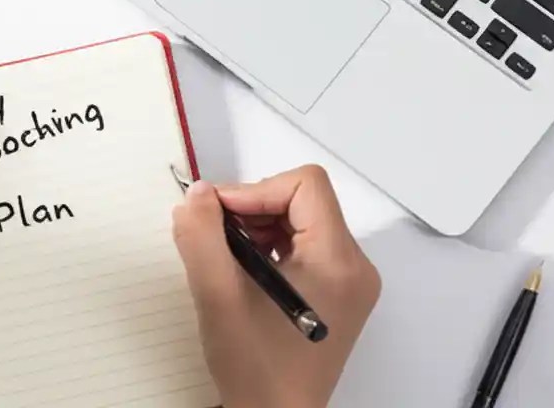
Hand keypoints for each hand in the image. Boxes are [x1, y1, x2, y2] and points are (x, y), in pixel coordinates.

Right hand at [172, 165, 380, 407]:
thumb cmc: (255, 367)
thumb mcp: (218, 297)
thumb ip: (202, 237)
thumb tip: (198, 193)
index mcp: (339, 261)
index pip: (306, 186)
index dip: (256, 190)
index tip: (217, 215)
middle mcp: (355, 266)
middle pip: (304, 202)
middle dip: (253, 209)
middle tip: (214, 236)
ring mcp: (349, 283)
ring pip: (303, 223)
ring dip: (258, 229)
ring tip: (226, 258)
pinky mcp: (338, 296)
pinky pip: (306, 248)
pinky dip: (271, 249)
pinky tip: (243, 274)